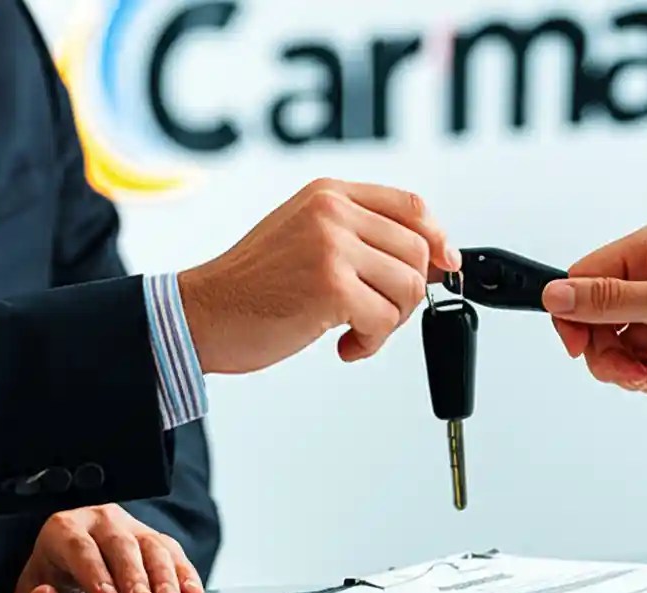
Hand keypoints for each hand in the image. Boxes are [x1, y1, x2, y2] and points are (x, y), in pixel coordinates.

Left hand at [14, 504, 203, 592]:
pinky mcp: (157, 541)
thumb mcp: (34, 585)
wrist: (76, 555)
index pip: (80, 548)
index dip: (95, 573)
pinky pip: (175, 553)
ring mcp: (134, 528)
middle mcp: (102, 521)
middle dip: (134, 577)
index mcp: (65, 529)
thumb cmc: (54, 575)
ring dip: (165, 577)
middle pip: (121, 546)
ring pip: (153, 546)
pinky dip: (186, 575)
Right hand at [179, 178, 460, 373]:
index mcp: (329, 194)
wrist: (202, 313)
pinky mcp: (330, 286)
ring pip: (408, 286)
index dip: (437, 239)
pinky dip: (371, 342)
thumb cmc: (254, 285)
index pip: (411, 206)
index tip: (444, 265)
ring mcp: (331, 246)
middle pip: (418, 251)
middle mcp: (332, 212)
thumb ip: (363, 238)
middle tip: (375, 315)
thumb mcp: (308, 238)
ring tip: (356, 330)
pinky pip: (384, 319)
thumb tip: (435, 258)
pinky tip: (344, 345)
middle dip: (406, 294)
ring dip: (389, 321)